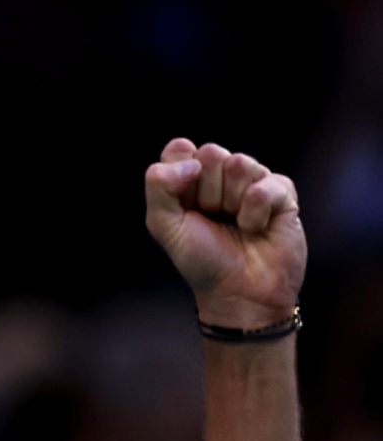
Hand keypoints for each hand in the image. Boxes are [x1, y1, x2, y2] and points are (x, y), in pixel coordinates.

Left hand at [144, 139, 305, 329]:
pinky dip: (256, 213)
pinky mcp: (282, 192)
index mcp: (189, 180)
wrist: (240, 292)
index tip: (185, 205)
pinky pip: (265, 186)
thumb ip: (159, 187)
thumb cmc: (202, 260)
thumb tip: (189, 161)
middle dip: (207, 193)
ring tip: (235, 224)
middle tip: (214, 218)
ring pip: (240, 164)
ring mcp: (253, 181)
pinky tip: (256, 228)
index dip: (180, 176)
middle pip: (212, 153)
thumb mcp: (164, 226)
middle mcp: (221, 176)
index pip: (179, 148)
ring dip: (232, 202)